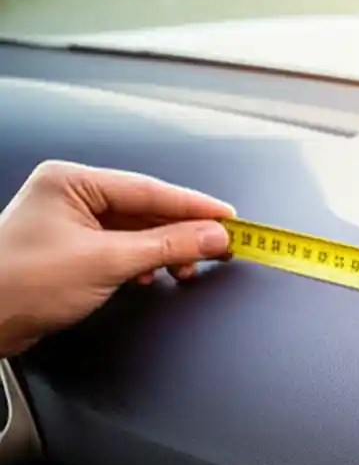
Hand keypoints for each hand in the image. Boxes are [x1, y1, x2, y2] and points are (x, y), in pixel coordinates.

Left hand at [0, 160, 233, 355]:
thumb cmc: (20, 283)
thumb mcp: (106, 261)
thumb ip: (167, 246)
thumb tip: (213, 236)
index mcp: (72, 182)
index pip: (150, 189)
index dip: (195, 205)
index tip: (231, 218)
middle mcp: (71, 196)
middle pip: (146, 209)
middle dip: (183, 231)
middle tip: (222, 245)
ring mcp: (71, 223)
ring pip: (137, 230)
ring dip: (165, 249)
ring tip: (189, 266)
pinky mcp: (73, 250)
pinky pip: (123, 247)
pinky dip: (145, 261)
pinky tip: (154, 274)